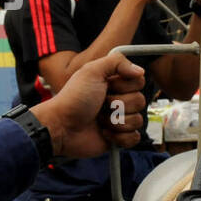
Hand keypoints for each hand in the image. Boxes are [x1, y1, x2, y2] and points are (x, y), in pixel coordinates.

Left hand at [31, 52, 146, 158]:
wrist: (61, 126)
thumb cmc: (73, 98)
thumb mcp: (91, 70)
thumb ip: (117, 62)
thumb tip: (140, 71)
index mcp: (114, 83)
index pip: (139, 81)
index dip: (126, 85)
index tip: (109, 86)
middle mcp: (118, 100)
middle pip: (140, 101)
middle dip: (118, 104)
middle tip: (100, 104)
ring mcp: (119, 119)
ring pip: (138, 120)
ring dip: (116, 121)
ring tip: (99, 119)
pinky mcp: (118, 138)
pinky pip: (134, 138)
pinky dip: (120, 137)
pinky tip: (104, 133)